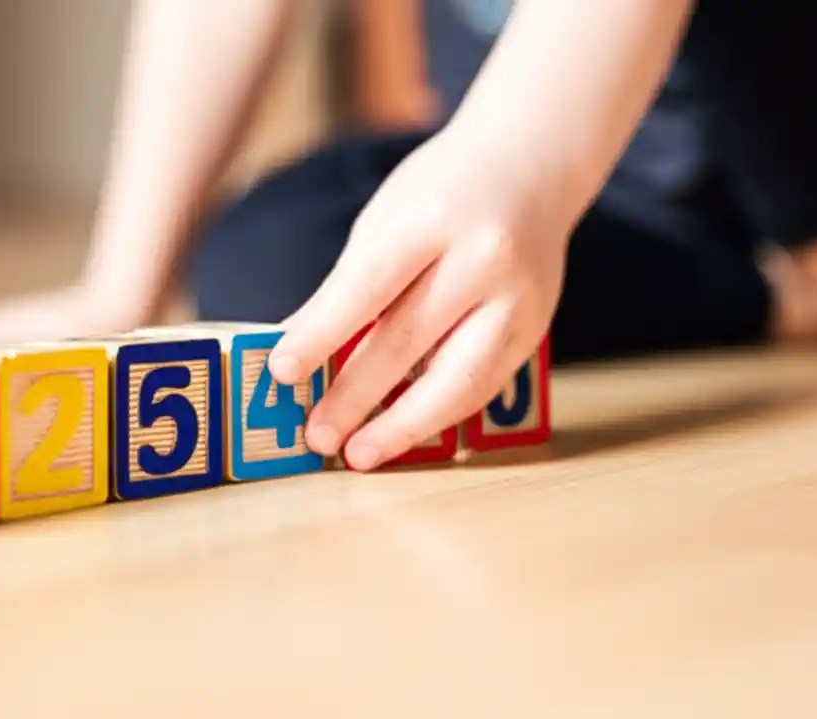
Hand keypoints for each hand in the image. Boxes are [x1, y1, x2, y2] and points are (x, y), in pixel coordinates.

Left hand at [268, 125, 572, 469]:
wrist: (532, 166)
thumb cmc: (442, 194)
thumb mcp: (385, 220)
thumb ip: (346, 287)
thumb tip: (293, 352)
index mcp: (434, 218)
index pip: (368, 286)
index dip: (322, 334)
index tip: (281, 372)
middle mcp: (484, 258)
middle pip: (410, 340)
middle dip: (356, 396)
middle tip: (315, 434)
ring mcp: (519, 299)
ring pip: (459, 380)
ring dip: (402, 426)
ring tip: (359, 453)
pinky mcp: (535, 329)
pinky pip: (482, 386)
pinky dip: (438, 414)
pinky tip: (401, 431)